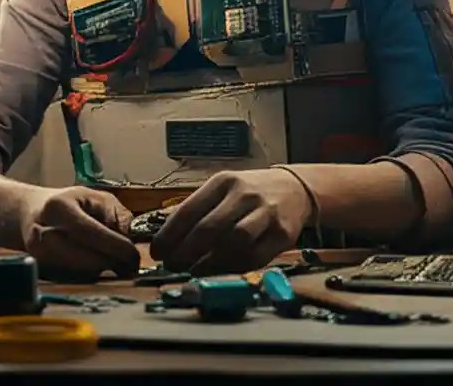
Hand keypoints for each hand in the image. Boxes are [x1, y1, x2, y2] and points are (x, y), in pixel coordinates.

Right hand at [18, 186, 140, 280]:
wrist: (30, 213)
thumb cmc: (69, 203)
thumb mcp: (96, 198)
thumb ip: (117, 215)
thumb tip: (130, 240)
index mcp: (58, 208)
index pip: (91, 233)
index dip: (116, 247)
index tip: (134, 255)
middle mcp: (43, 232)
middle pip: (85, 259)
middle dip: (112, 263)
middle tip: (129, 263)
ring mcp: (38, 254)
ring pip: (80, 273)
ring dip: (101, 270)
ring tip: (110, 259)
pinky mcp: (40, 270)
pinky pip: (72, 279)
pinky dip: (88, 274)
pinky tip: (93, 263)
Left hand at [150, 169, 312, 276]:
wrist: (294, 188)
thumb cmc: (248, 193)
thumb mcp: (222, 190)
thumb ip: (197, 210)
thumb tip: (165, 240)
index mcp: (222, 182)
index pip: (189, 210)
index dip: (169, 235)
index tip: (157, 252)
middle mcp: (244, 194)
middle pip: (209, 227)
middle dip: (186, 251)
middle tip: (173, 265)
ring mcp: (266, 213)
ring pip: (234, 241)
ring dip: (210, 261)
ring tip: (194, 270)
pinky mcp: (283, 233)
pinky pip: (255, 256)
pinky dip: (234, 267)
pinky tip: (220, 270)